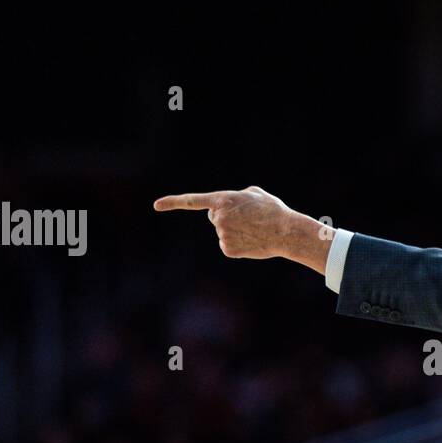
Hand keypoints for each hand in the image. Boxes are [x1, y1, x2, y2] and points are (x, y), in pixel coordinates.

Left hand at [153, 186, 329, 266]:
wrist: (285, 232)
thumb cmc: (273, 211)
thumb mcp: (255, 193)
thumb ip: (238, 195)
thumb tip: (234, 204)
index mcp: (223, 200)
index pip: (192, 201)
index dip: (172, 202)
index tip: (156, 205)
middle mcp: (218, 217)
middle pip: (215, 218)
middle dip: (227, 218)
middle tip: (249, 219)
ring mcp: (221, 234)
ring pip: (223, 233)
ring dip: (236, 232)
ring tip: (254, 230)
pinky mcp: (227, 249)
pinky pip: (228, 246)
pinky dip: (238, 245)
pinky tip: (252, 242)